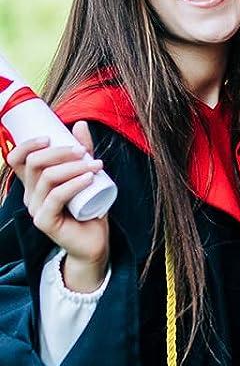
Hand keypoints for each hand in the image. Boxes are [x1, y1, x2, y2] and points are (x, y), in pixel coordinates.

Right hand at [5, 123, 109, 291]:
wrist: (95, 241)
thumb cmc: (89, 207)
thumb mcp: (86, 175)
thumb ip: (82, 153)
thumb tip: (80, 124)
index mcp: (33, 183)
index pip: (17, 159)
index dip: (27, 145)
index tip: (50, 136)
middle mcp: (29, 195)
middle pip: (34, 164)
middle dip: (59, 152)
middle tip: (84, 151)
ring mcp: (35, 209)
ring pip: (47, 178)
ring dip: (73, 167)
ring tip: (97, 165)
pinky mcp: (45, 222)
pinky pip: (56, 197)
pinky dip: (73, 184)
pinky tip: (89, 178)